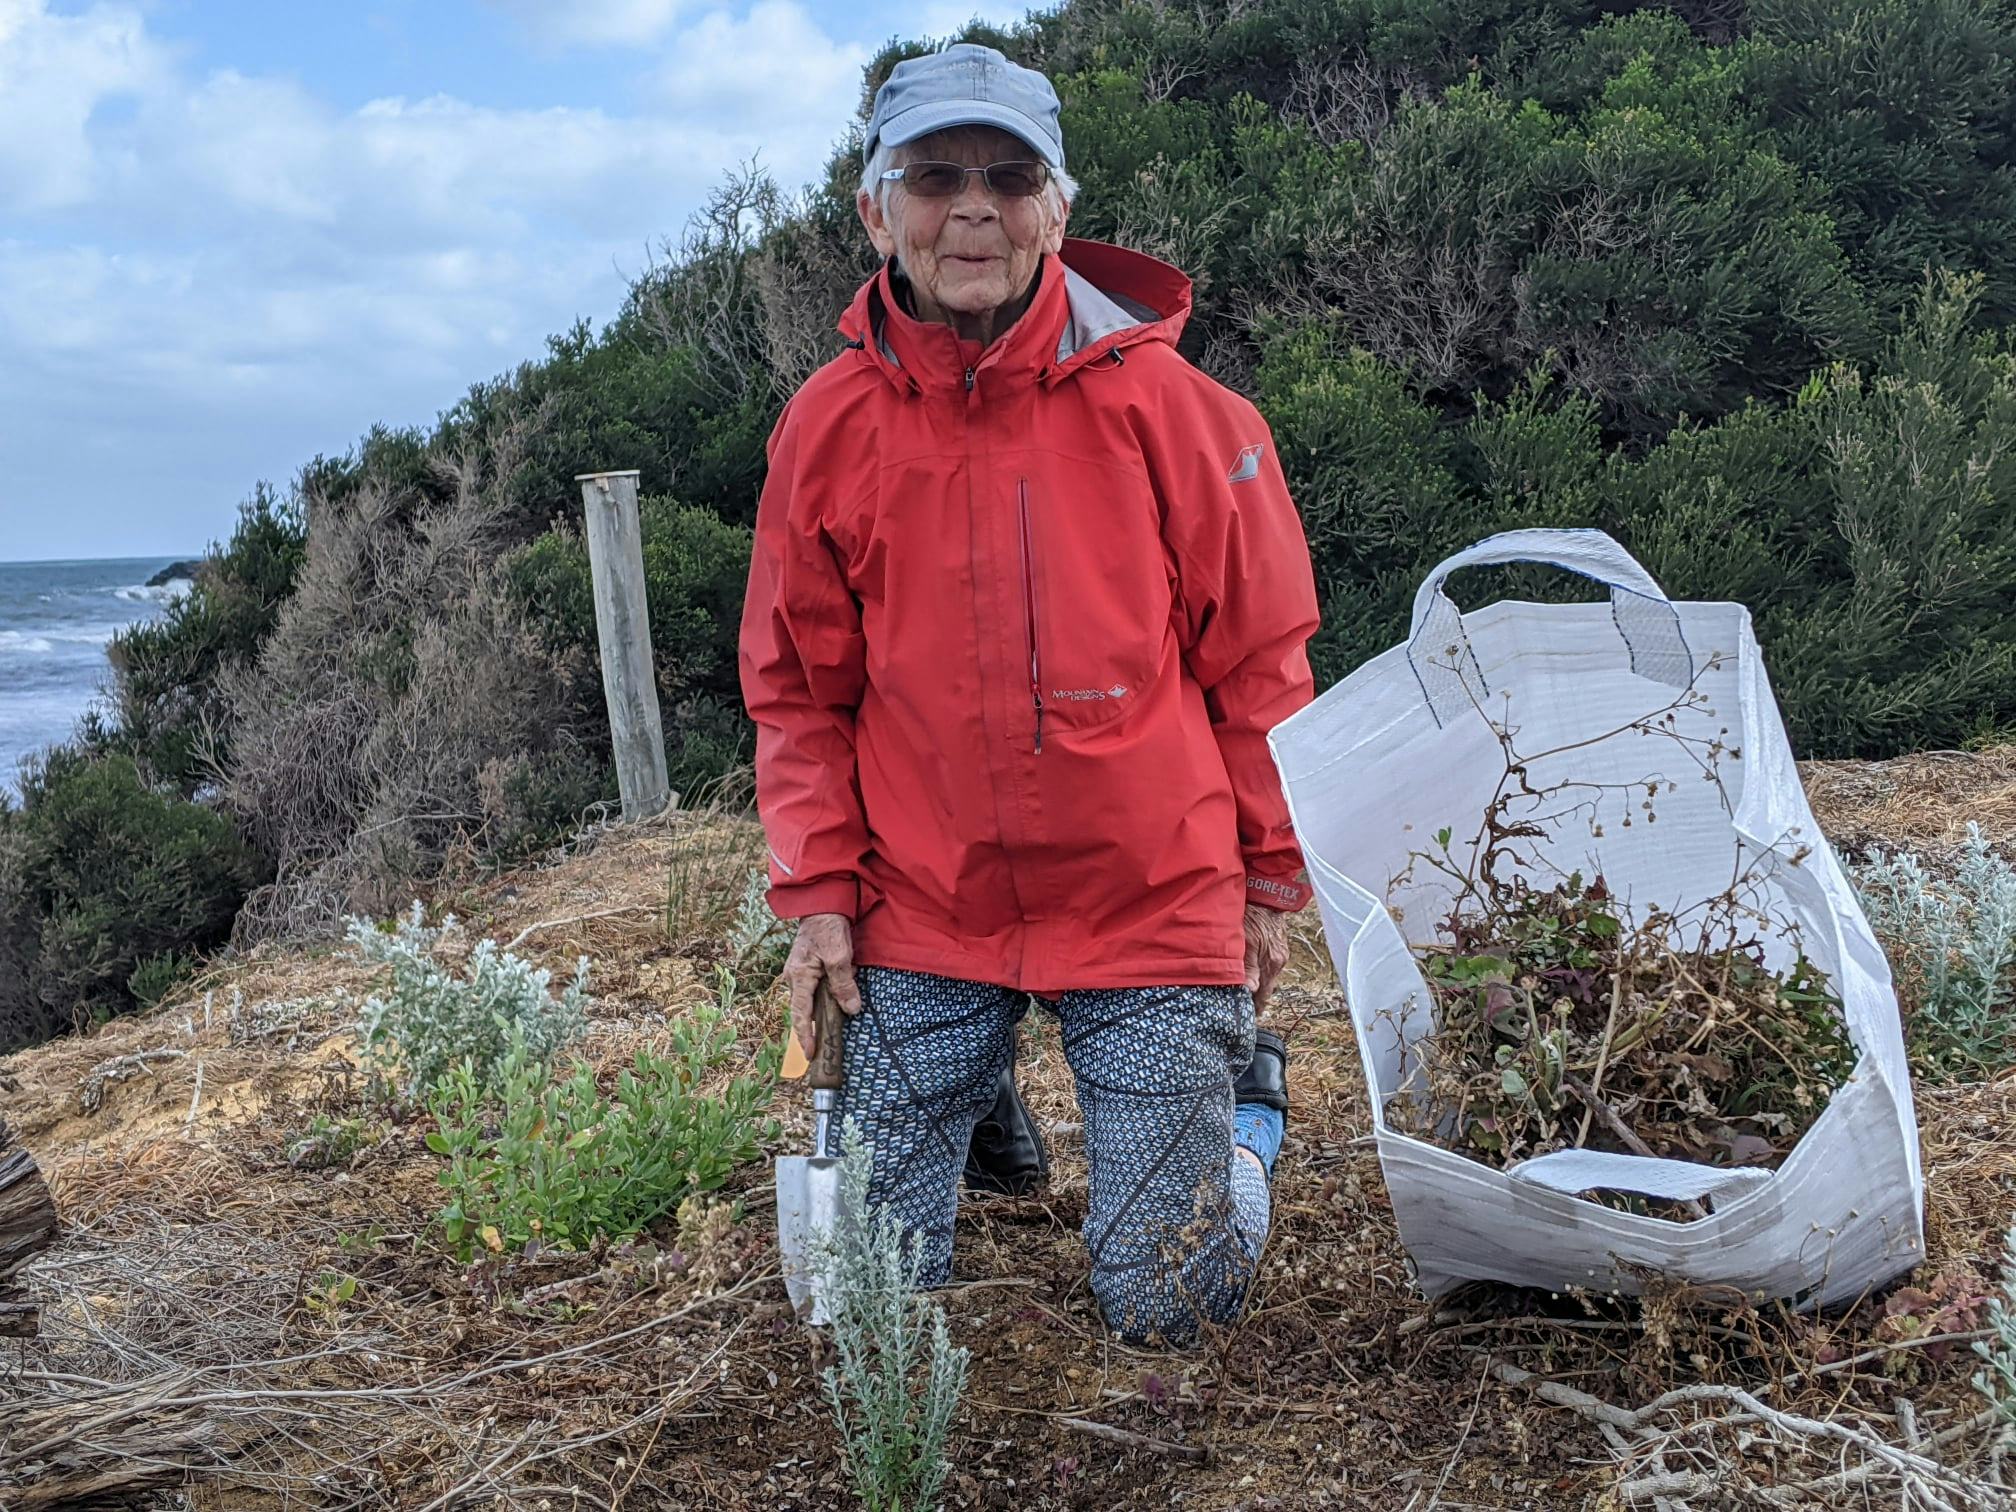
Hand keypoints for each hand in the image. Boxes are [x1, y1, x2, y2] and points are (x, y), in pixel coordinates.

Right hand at [784, 913, 863, 1059]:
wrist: (824, 904)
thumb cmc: (828, 928)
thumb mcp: (839, 957)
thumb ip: (844, 984)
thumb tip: (852, 1010)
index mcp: (798, 977)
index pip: (800, 1015)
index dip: (805, 1036)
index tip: (810, 1054)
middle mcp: (794, 978)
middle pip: (804, 1011)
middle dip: (816, 1027)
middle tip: (827, 1046)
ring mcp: (799, 973)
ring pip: (811, 1001)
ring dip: (824, 1010)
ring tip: (837, 1024)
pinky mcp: (808, 968)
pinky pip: (816, 990)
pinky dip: (827, 998)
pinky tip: (841, 998)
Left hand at [1242, 903, 1289, 1014]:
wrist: (1265, 891)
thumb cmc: (1250, 914)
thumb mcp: (1244, 941)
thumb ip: (1247, 967)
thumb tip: (1250, 991)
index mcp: (1271, 963)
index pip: (1263, 996)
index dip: (1254, 1008)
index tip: (1244, 1019)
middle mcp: (1279, 961)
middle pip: (1266, 989)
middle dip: (1254, 1000)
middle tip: (1239, 1010)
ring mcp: (1280, 953)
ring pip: (1267, 977)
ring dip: (1257, 985)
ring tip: (1242, 994)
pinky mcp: (1278, 945)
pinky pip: (1268, 965)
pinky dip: (1260, 972)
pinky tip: (1250, 972)